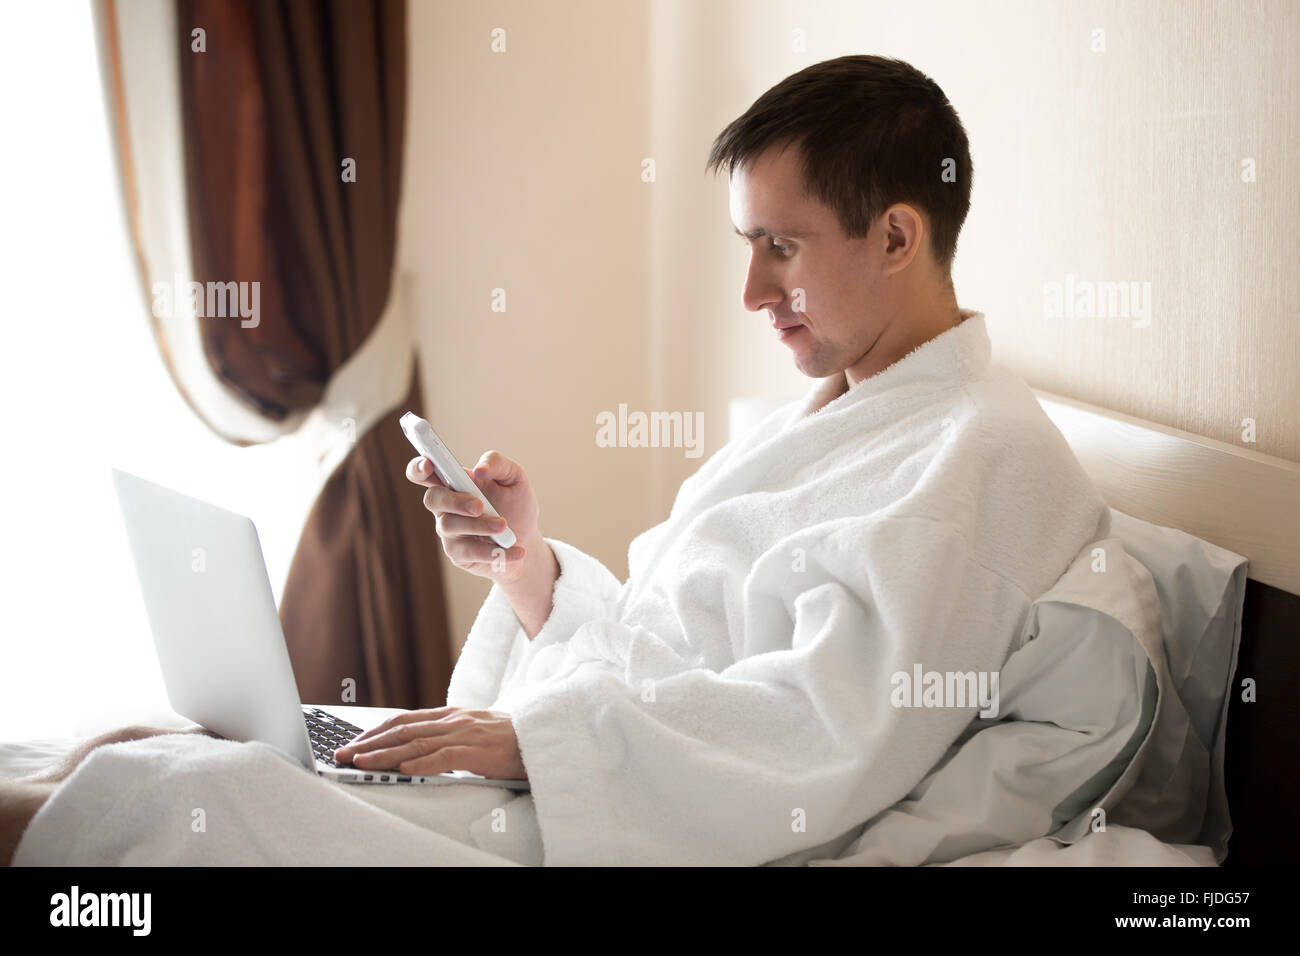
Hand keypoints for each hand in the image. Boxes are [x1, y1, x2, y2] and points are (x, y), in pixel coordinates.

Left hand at [333, 707, 526, 779]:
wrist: (542, 738)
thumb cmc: (509, 740)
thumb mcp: (473, 732)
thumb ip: (447, 736)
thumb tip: (416, 749)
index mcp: (450, 715)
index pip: (404, 720)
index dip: (375, 731)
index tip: (353, 742)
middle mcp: (453, 720)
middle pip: (402, 730)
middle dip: (369, 742)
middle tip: (344, 754)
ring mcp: (465, 733)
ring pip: (416, 743)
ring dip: (385, 754)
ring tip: (362, 762)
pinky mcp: (478, 751)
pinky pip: (444, 757)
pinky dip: (421, 763)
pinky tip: (404, 769)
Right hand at [407, 450, 541, 586]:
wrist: (527, 540)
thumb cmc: (515, 505)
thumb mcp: (514, 478)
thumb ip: (498, 463)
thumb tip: (479, 469)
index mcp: (454, 482)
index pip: (423, 472)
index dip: (419, 468)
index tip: (428, 465)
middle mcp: (446, 506)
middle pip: (432, 499)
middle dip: (454, 501)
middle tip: (479, 506)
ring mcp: (449, 531)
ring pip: (450, 526)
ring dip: (479, 525)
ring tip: (504, 526)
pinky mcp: (458, 554)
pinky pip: (469, 552)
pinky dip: (494, 551)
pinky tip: (516, 550)